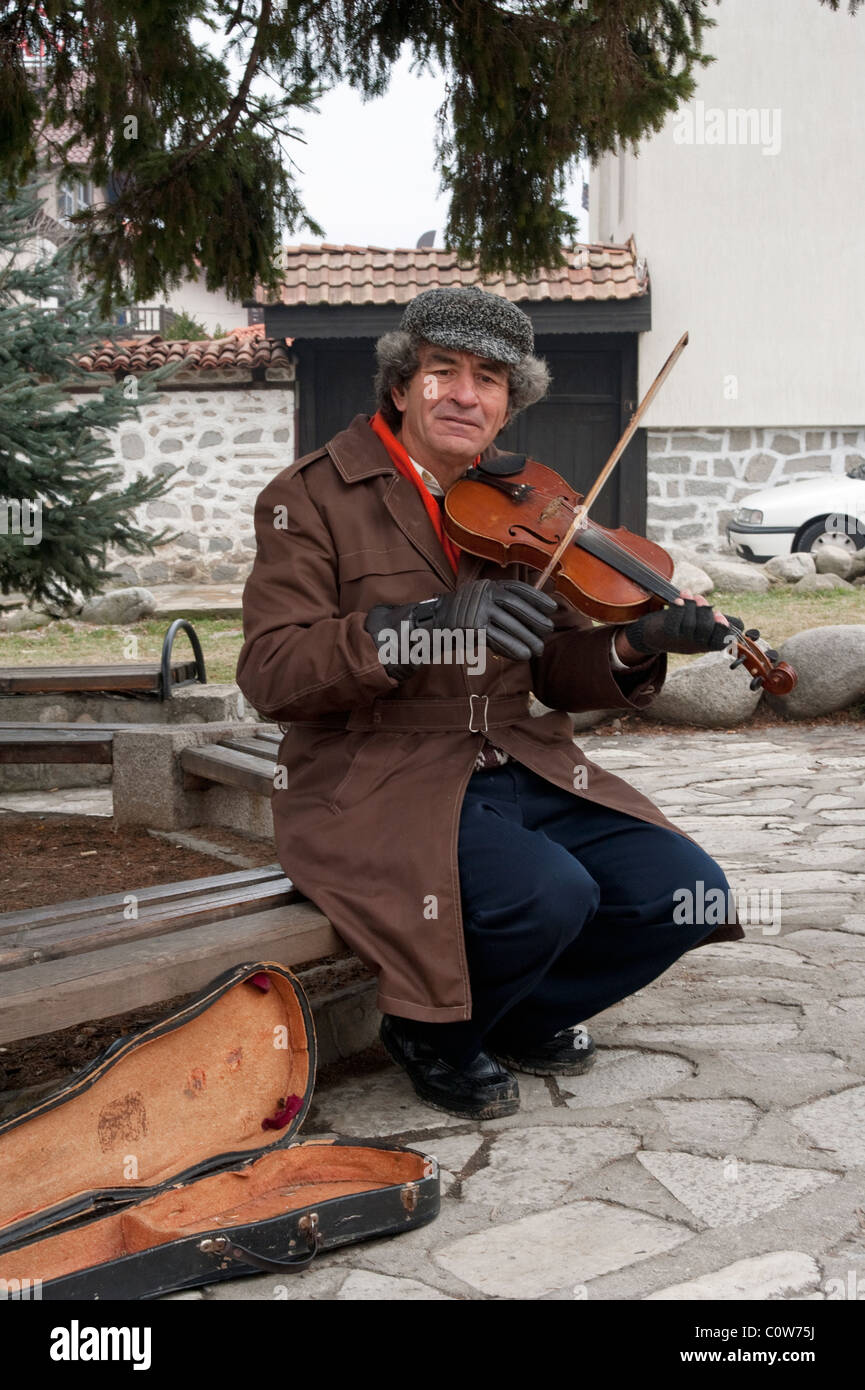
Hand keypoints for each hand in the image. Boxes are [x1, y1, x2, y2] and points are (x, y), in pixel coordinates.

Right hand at [365, 578, 557, 677]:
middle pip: (516, 606)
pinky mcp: (472, 627)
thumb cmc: (463, 617)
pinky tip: (522, 655)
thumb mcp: (482, 602)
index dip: (536, 598)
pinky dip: (512, 648)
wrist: (432, 626)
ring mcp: (477, 610)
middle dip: (535, 619)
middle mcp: (483, 594)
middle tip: (548, 630)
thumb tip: (533, 613)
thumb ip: (502, 604)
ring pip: (509, 624)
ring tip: (538, 649)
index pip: (517, 589)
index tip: (552, 607)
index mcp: (488, 585)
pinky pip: (497, 639)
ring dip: (526, 638)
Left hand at [621, 591, 743, 657]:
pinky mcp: (665, 633)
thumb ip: (709, 623)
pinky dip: (679, 608)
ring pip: (690, 623)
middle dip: (705, 611)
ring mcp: (678, 640)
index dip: (723, 629)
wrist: (647, 636)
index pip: (719, 643)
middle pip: (705, 629)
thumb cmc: (676, 628)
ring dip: (691, 605)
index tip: (720, 615)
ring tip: (688, 594)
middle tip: (700, 599)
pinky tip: (680, 600)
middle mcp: (692, 645)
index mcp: (702, 645)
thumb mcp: (695, 631)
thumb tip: (733, 621)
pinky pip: (674, 621)